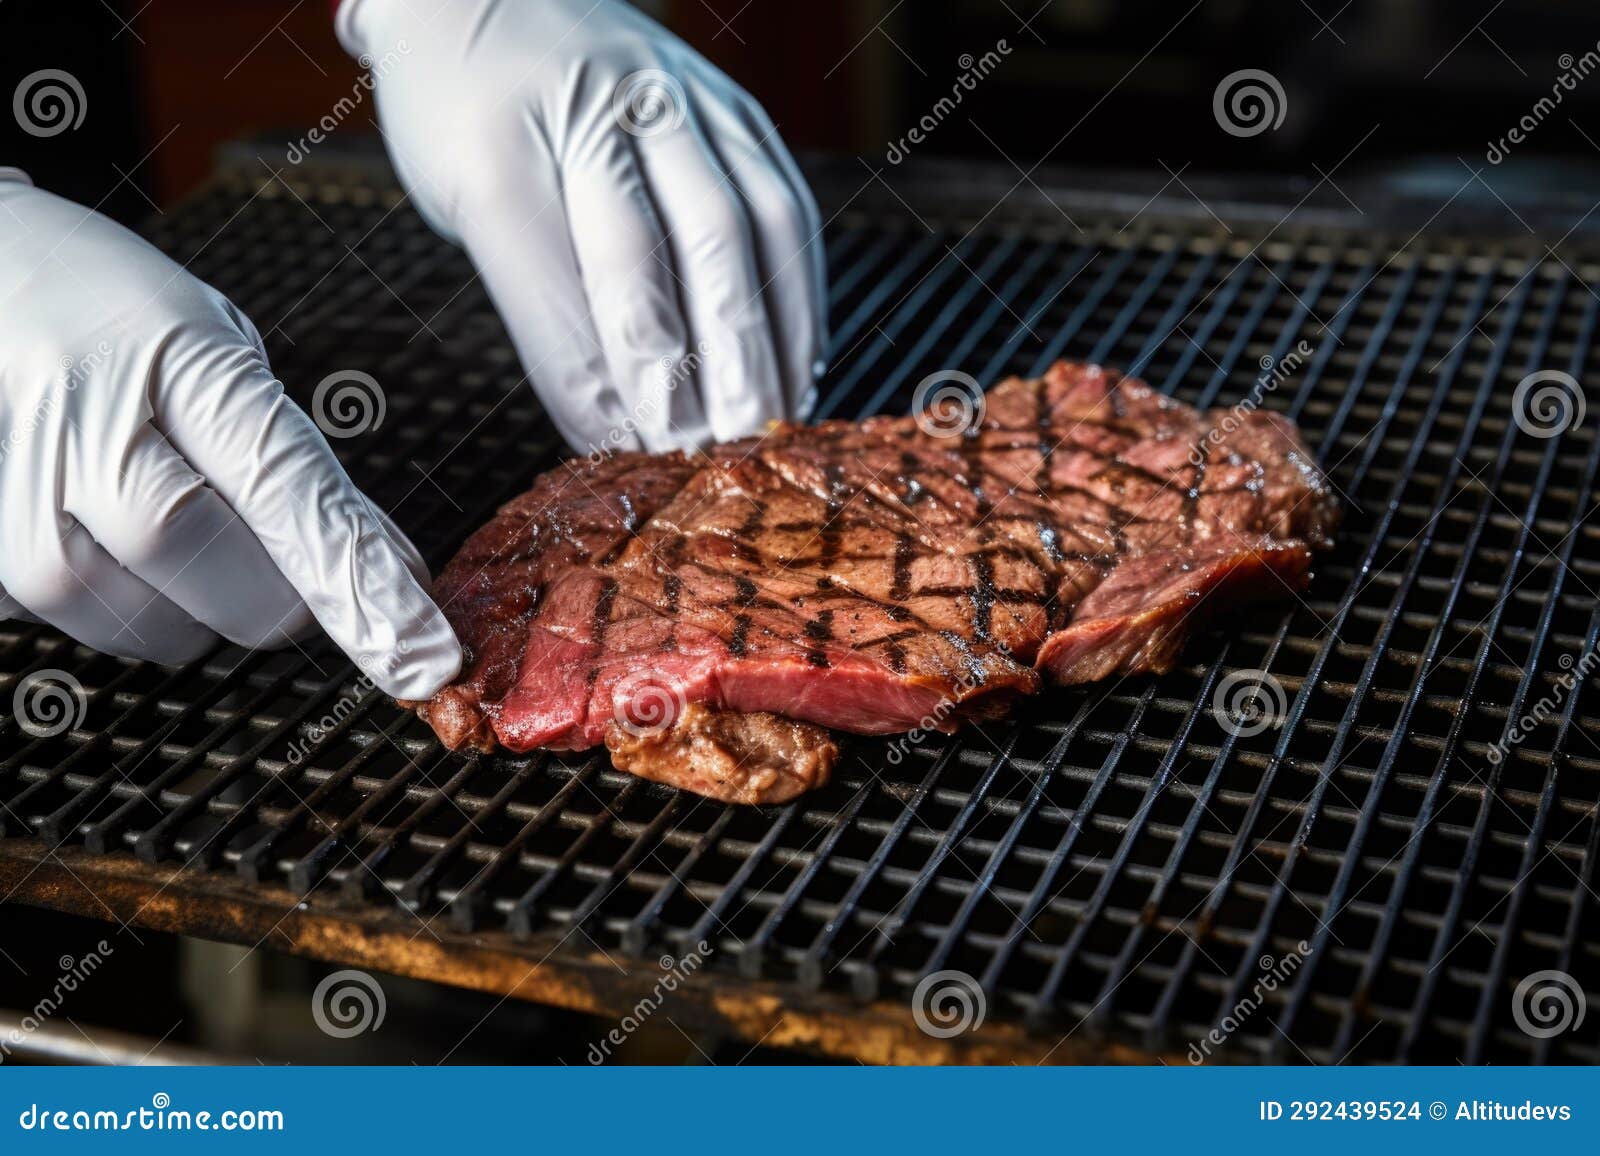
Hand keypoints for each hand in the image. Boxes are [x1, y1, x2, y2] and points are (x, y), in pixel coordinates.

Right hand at [0, 172, 460, 698]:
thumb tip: (395, 578)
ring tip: (158, 511)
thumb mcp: (227, 359)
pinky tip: (96, 527)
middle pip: (218, 582)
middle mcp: (91, 426)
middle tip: (249, 540)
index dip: (361, 584)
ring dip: (186, 604)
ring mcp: (15, 488)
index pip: (290, 495)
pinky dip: (118, 600)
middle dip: (267, 593)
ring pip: (149, 627)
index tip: (424, 655)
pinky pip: (81, 627)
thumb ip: (301, 471)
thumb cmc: (125, 326)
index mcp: (185, 362)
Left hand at [338, 0, 827, 451]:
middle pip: (657, 240)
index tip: (621, 451)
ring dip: (759, 338)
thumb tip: (614, 426)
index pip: (549, 268)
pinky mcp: (738, 111)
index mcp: (502, 132)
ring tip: (763, 424)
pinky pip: (787, 209)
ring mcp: (679, 96)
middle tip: (706, 451)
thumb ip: (539, 300)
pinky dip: (799, 296)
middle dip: (690, 361)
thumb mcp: (467, 201)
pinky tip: (799, 366)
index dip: (591, 373)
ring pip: (740, 224)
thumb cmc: (470, 113)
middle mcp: (600, 103)